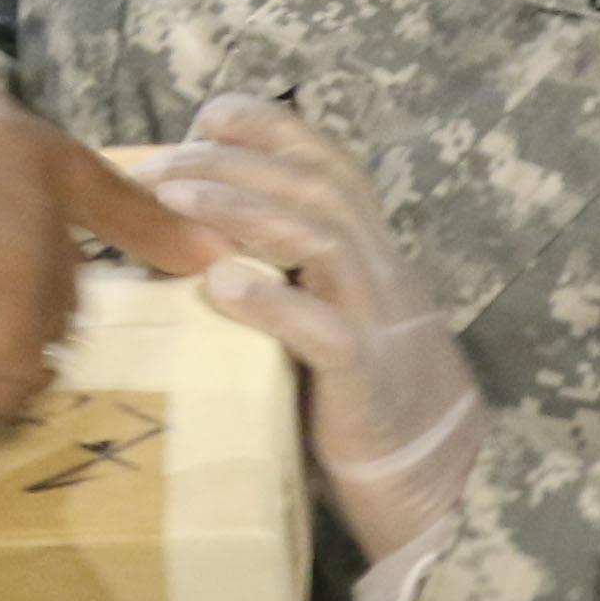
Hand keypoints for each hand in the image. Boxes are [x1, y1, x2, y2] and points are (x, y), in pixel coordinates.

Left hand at [145, 100, 488, 568]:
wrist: (438, 484)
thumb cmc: (362, 394)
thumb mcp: (329, 315)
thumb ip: (287, 274)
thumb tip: (190, 242)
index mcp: (371, 251)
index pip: (330, 161)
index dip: (271, 127)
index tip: (207, 116)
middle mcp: (380, 272)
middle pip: (317, 184)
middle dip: (235, 161)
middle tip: (161, 167)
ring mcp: (379, 323)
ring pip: (323, 237)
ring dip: (244, 209)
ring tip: (176, 200)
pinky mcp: (367, 383)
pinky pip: (325, 332)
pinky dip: (272, 302)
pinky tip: (220, 285)